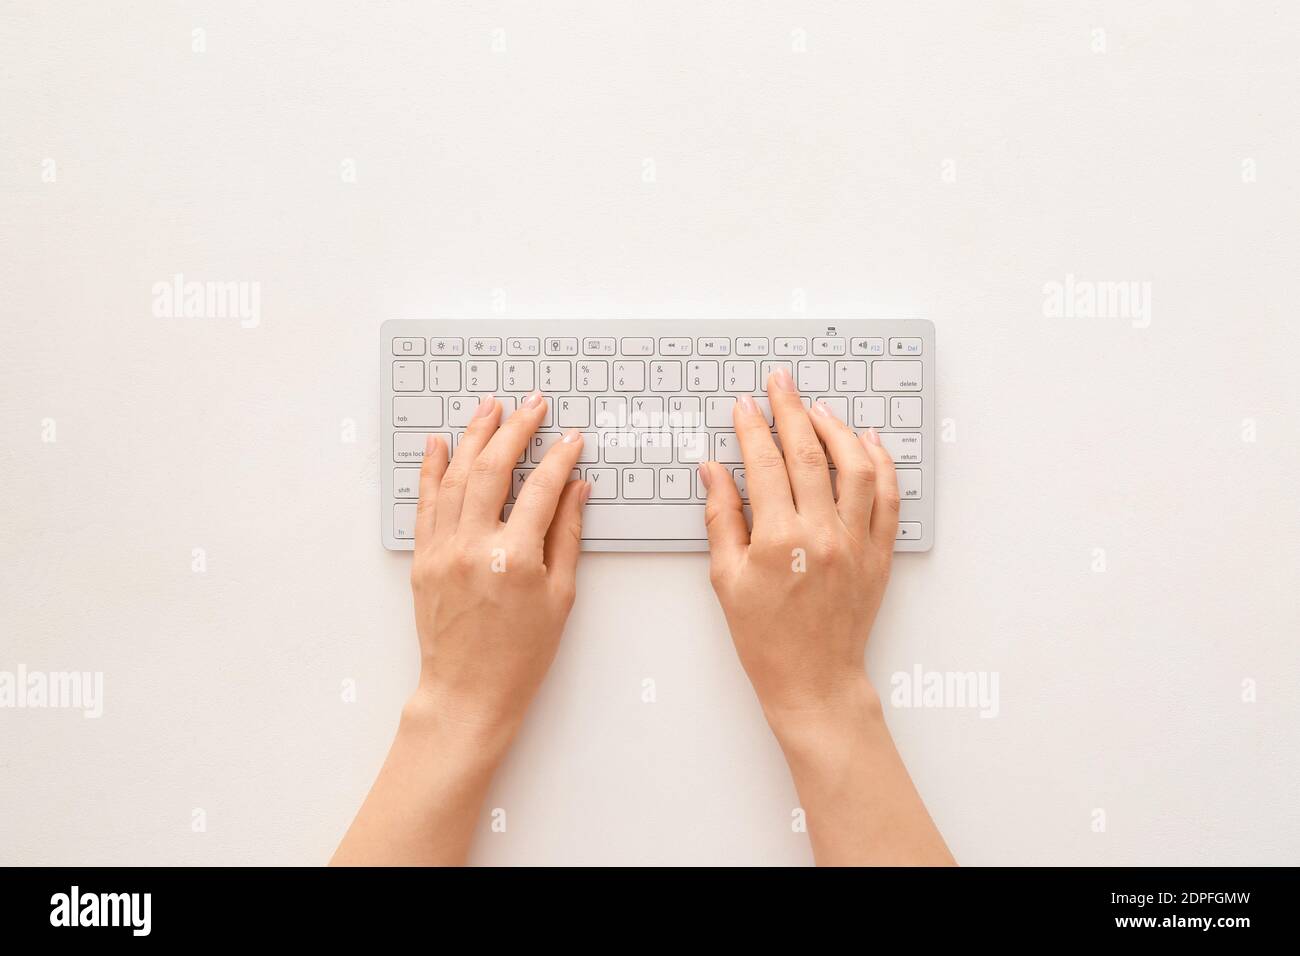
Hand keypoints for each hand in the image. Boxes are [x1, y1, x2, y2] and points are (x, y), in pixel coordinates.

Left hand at [409, 392, 588, 749]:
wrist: (467, 692)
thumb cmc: (520, 654)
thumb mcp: (559, 596)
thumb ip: (566, 535)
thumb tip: (576, 488)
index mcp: (515, 558)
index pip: (542, 489)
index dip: (559, 457)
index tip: (571, 438)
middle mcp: (474, 546)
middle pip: (494, 469)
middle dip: (515, 430)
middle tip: (532, 405)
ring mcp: (442, 550)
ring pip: (456, 477)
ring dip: (473, 437)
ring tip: (489, 408)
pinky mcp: (423, 559)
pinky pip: (426, 503)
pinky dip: (432, 470)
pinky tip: (440, 444)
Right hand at [700, 367, 898, 728]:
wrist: (813, 680)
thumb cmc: (764, 638)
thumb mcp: (725, 579)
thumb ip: (721, 518)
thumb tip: (714, 470)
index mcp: (778, 541)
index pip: (764, 465)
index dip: (752, 428)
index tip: (744, 406)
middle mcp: (822, 535)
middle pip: (809, 454)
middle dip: (791, 410)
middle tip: (780, 383)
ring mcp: (856, 542)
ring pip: (856, 466)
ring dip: (836, 429)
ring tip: (818, 409)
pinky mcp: (879, 553)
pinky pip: (888, 496)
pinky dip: (880, 463)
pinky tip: (866, 442)